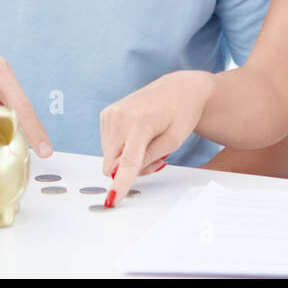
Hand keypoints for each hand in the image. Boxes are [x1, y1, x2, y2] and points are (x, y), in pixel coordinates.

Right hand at [99, 70, 214, 206]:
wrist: (178, 88)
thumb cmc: (181, 112)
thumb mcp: (175, 140)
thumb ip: (149, 158)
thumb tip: (120, 171)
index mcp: (141, 121)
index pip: (127, 161)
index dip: (120, 183)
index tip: (112, 200)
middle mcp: (120, 115)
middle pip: (114, 163)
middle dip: (131, 169)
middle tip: (156, 158)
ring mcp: (110, 113)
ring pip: (110, 157)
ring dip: (127, 158)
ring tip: (149, 143)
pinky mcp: (106, 114)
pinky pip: (108, 146)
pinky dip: (122, 147)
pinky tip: (138, 136)